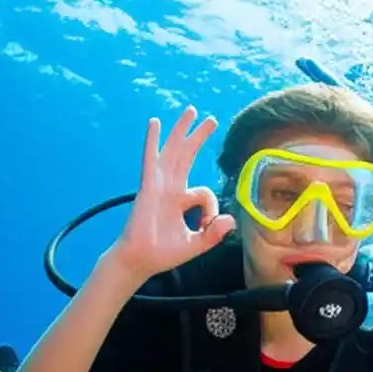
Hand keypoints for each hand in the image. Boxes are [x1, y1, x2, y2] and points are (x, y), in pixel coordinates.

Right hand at [107, 106, 235, 281]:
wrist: (140, 260)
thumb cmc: (163, 254)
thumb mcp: (196, 244)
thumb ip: (214, 234)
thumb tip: (231, 221)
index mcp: (181, 200)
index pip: (205, 192)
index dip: (211, 208)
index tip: (208, 225)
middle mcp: (170, 188)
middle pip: (187, 155)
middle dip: (199, 137)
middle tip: (211, 119)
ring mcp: (159, 185)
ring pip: (173, 152)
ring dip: (182, 131)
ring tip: (191, 111)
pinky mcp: (148, 187)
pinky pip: (151, 159)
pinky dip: (153, 140)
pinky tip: (155, 123)